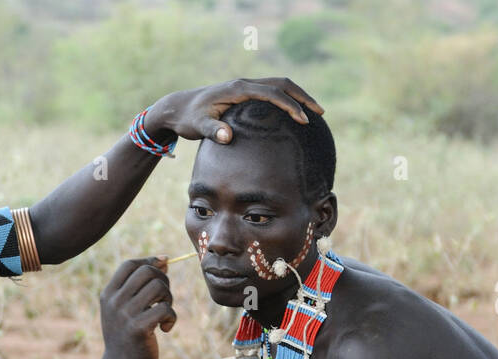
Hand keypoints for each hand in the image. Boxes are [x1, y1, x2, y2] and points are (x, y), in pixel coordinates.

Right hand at [98, 257, 175, 358]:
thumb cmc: (127, 336)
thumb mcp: (125, 308)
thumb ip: (139, 286)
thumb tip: (164, 259)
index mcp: (108, 294)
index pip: (130, 264)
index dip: (150, 262)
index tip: (163, 268)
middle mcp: (115, 302)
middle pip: (147, 272)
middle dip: (163, 281)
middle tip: (164, 299)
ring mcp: (125, 315)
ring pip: (158, 287)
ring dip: (168, 298)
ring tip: (164, 313)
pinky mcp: (139, 328)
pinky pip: (165, 309)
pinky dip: (171, 317)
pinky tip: (165, 328)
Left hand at [146, 77, 321, 144]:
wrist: (178, 107)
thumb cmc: (188, 118)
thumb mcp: (197, 126)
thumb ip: (211, 131)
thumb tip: (227, 137)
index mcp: (237, 89)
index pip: (271, 93)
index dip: (289, 105)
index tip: (303, 119)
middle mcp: (244, 83)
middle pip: (281, 83)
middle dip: (302, 97)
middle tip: (319, 114)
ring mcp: (245, 87)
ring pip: (279, 85)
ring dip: (298, 96)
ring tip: (314, 113)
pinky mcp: (244, 93)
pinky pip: (271, 92)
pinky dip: (286, 99)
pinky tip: (294, 114)